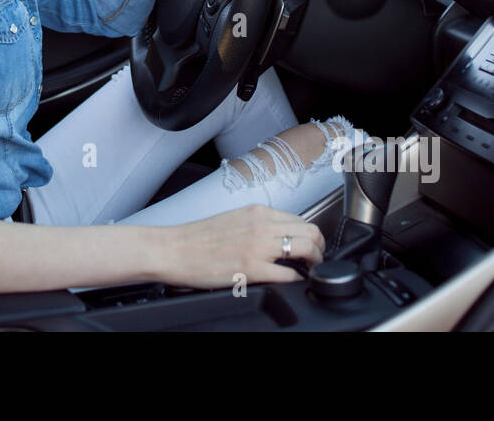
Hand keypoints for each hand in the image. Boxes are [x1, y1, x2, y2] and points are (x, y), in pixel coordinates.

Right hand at [157, 203, 325, 289]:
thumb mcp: (234, 220)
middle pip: (311, 231)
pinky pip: (288, 274)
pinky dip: (296, 280)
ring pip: (306, 249)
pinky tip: (290, 282)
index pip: (301, 219)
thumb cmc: (198, 238)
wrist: (173, 249)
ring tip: (308, 270)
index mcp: (257, 212)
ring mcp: (257, 247)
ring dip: (314, 262)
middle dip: (320, 249)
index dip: (310, 236)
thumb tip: (278, 239)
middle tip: (315, 261)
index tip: (309, 247)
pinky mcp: (251, 268)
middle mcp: (261, 225)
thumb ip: (258, 225)